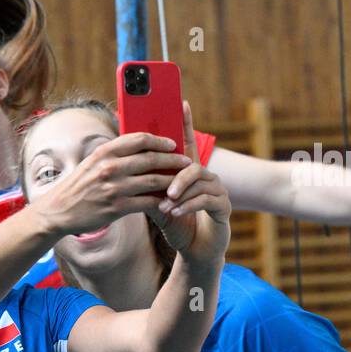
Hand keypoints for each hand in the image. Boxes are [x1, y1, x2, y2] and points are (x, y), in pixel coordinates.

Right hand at [32, 132, 190, 237]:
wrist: (58, 212)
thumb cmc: (77, 186)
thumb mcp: (91, 163)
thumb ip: (113, 154)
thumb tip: (139, 146)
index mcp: (104, 152)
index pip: (139, 139)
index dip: (160, 140)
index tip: (172, 142)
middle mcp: (110, 167)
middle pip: (151, 159)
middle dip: (172, 159)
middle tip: (186, 161)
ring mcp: (114, 188)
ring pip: (153, 180)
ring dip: (172, 180)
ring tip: (182, 181)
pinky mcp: (117, 207)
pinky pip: (147, 202)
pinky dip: (160, 201)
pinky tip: (168, 201)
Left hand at [154, 101, 230, 261]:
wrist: (195, 250)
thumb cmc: (177, 224)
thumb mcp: (158, 207)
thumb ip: (147, 191)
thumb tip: (127, 176)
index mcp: (189, 174)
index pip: (186, 143)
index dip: (186, 122)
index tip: (182, 102)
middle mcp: (206, 177)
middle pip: (191, 164)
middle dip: (174, 175)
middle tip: (161, 189)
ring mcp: (217, 191)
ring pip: (199, 181)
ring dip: (179, 193)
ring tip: (165, 205)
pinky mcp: (223, 207)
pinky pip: (206, 199)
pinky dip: (187, 205)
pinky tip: (174, 212)